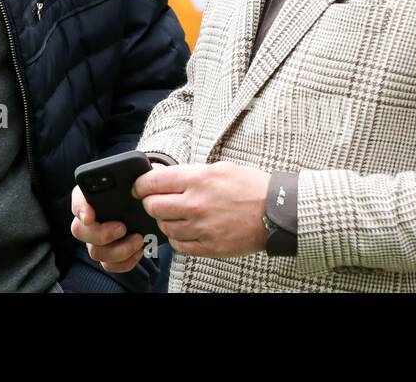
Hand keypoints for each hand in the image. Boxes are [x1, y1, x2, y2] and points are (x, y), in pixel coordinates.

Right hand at [70, 184, 146, 273]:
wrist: (144, 201)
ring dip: (118, 250)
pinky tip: (139, 250)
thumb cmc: (136, 186)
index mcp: (89, 196)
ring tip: (138, 239)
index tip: (90, 216)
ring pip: (95, 252)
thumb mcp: (136, 176)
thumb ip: (131, 177)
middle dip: (101, 233)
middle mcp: (86, 220)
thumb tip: (137, 183)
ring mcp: (95, 239)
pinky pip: (108, 266)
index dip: (80, 210)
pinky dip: (125, 262)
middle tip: (123, 227)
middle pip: (79, 232)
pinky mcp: (108, 255)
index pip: (76, 201)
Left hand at [134, 162, 269, 258]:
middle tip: (156, 202)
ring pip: (165, 228)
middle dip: (150, 203)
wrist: (276, 212)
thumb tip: (164, 177)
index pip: (152, 182)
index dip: (140, 185)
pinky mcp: (209, 247)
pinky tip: (186, 230)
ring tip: (176, 216)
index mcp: (198, 179)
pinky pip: (180, 246)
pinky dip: (178, 238)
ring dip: (165, 222)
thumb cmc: (250, 187)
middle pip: (153, 207)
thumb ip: (189, 173)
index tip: (139, 188)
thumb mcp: (219, 168)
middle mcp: (196, 204)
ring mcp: (202, 228)